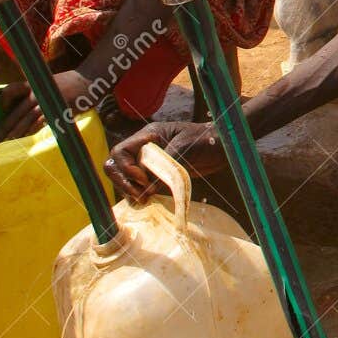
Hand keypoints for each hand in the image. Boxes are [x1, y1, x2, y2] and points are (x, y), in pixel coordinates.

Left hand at [0, 70, 92, 140]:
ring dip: (17, 132)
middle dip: (6, 126)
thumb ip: (39, 91)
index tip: (3, 110)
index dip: (4, 101)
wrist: (90, 78)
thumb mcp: (51, 82)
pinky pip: (43, 122)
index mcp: (34, 83)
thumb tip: (28, 105)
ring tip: (8, 143)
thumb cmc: (72, 82)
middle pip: (17, 111)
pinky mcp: (59, 109)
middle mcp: (38, 91)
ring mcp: (49, 101)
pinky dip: (34, 131)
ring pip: (28, 119)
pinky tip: (28, 139)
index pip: (11, 90)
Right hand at [105, 120, 223, 200]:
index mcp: (147, 136)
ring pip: (124, 178)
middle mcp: (144, 149)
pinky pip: (138, 186)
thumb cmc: (205, 139)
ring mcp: (149, 163)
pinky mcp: (156, 175)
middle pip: (116, 165)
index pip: (120, 151)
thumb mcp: (184, 147)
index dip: (126, 168)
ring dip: (129, 190)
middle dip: (123, 181)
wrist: (221, 146)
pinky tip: (147, 200)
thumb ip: (165, 164)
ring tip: (145, 199)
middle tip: (141, 194)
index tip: (143, 180)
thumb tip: (149, 187)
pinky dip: (138, 194)